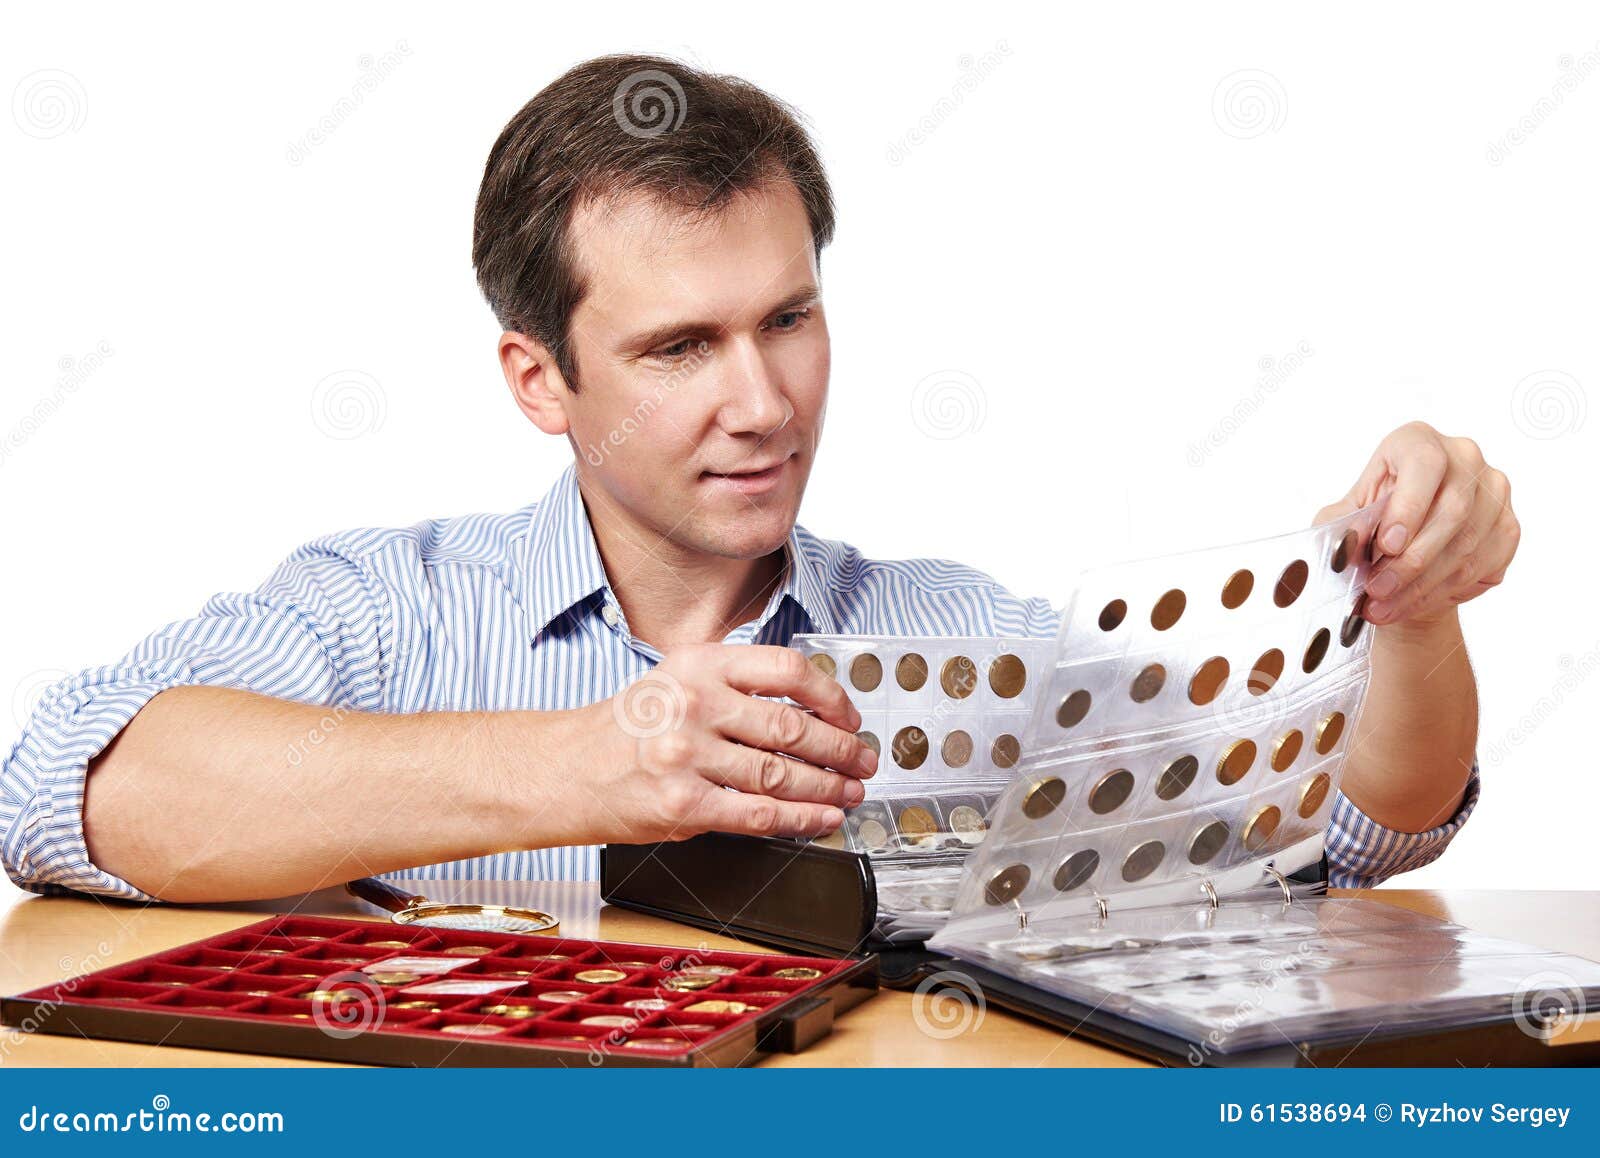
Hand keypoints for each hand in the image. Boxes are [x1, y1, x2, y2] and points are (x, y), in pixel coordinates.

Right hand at [583, 644, 876, 843]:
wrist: (567, 770)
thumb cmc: (627, 728)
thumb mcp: (677, 679)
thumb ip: (735, 684)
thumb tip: (811, 709)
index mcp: (700, 664)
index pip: (786, 669)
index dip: (831, 696)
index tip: (850, 716)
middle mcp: (695, 704)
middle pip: (792, 726)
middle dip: (841, 749)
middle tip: (863, 760)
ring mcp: (688, 756)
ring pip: (782, 774)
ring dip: (828, 788)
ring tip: (849, 792)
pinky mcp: (684, 806)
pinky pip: (760, 814)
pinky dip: (802, 820)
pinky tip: (822, 819)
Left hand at [1315, 421, 1519, 628]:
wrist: (1405, 546)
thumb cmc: (1373, 520)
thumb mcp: (1346, 516)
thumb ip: (1343, 525)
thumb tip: (1344, 546)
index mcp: (1418, 441)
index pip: (1425, 463)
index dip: (1408, 506)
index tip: (1387, 545)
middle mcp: (1464, 458)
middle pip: (1451, 510)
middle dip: (1410, 560)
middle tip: (1377, 590)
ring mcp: (1493, 492)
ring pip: (1466, 544)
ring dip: (1421, 584)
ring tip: (1383, 606)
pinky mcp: (1507, 527)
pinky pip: (1480, 566)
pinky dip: (1440, 592)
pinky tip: (1409, 604)